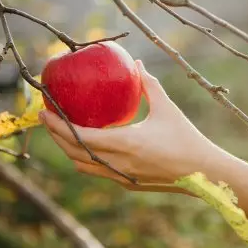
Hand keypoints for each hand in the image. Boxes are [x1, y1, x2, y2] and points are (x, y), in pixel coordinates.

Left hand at [39, 60, 222, 192]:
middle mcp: (119, 164)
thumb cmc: (187, 138)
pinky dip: (87, 159)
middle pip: (74, 153)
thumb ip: (149, 85)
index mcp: (126, 143)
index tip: (44, 113)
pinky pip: (99, 172)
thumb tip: (136, 64)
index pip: (80, 136)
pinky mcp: (128, 184)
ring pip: (83, 166)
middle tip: (47, 120)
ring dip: (69, 150)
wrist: (204, 173)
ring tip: (64, 133)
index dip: (58, 126)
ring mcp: (122, 177)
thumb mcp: (167, 108)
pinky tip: (90, 147)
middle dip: (56, 137)